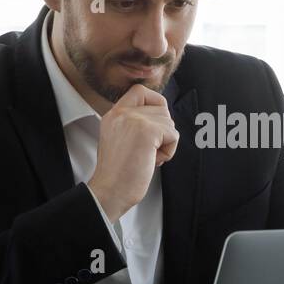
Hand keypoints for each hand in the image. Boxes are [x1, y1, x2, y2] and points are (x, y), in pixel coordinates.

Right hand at [88, 83, 178, 221]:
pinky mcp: (147, 131)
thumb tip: (163, 119)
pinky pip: (173, 134)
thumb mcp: (120, 139)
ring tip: (148, 157)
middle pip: (161, 109)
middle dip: (162, 131)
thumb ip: (135, 124)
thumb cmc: (118, 174)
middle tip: (147, 151)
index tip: (154, 127)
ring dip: (166, 143)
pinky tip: (153, 161)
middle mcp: (122, 113)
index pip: (140, 91)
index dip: (155, 104)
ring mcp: (134, 120)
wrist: (110, 192)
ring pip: (169, 122)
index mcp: (113, 114)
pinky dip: (169, 151)